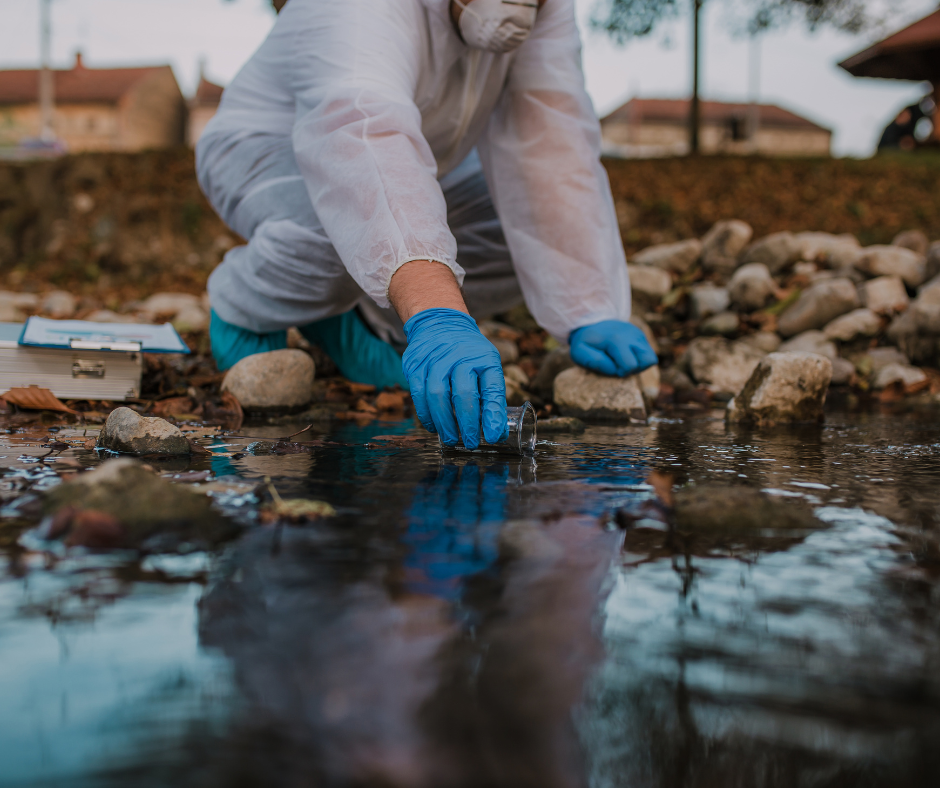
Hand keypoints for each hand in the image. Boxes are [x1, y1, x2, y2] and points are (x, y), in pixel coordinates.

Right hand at [402, 308, 507, 447]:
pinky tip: (433, 427)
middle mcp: (460, 356)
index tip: (494, 436)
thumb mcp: (486, 366)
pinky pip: (419, 394)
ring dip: (445, 423)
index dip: (493, 414)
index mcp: (484, 358)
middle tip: (471, 443)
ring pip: (438, 395)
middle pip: (464, 393)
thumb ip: (490, 397)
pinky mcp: (416, 365)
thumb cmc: (468, 353)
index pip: (492, 388)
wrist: (440, 322)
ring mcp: (435, 359)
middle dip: (468, 423)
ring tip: (451, 439)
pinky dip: (426, 415)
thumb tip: (496, 432)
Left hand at [569, 320, 657, 376]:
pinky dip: (638, 359)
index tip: (609, 365)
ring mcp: (638, 334)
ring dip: (638, 365)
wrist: (590, 322)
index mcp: (616, 339)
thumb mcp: (579, 352)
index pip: (630, 365)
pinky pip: (648, 354)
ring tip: (623, 361)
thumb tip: (614, 369)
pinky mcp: (641, 336)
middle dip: (632, 369)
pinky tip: (626, 355)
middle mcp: (632, 335)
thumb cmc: (585, 342)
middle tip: (617, 364)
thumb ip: (593, 361)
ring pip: (650, 358)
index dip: (620, 372)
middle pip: (647, 360)